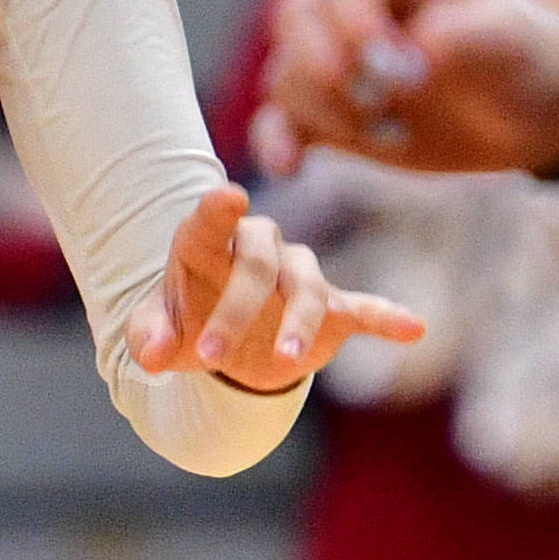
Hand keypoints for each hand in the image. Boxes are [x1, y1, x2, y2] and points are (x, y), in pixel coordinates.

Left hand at [130, 185, 421, 392]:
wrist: (225, 343)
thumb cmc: (185, 321)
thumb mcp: (156, 333)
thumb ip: (146, 337)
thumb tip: (151, 356)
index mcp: (208, 242)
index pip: (212, 220)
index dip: (219, 209)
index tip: (229, 199)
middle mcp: (259, 249)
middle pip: (257, 265)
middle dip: (233, 311)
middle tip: (208, 356)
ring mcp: (299, 277)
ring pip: (306, 289)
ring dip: (297, 325)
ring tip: (287, 361)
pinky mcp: (333, 310)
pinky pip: (365, 308)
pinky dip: (387, 317)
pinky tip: (413, 327)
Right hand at [253, 0, 558, 176]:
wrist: (527, 116)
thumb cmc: (523, 61)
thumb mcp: (511, 43)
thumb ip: (467, 36)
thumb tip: (414, 53)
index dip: (358, 24)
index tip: (401, 70)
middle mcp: (352, 5)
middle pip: (296, 17)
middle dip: (327, 68)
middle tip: (381, 106)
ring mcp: (335, 59)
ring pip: (286, 72)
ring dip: (326, 111)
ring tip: (392, 135)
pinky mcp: (327, 111)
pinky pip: (278, 119)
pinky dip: (277, 140)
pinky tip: (290, 165)